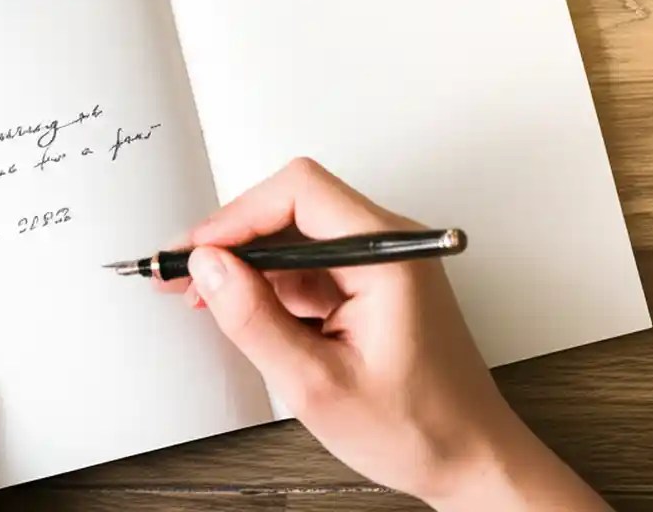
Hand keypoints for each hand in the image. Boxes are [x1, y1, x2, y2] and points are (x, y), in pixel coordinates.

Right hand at [160, 158, 609, 510]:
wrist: (469, 460)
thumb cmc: (417, 428)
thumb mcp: (317, 383)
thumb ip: (256, 319)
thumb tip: (209, 266)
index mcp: (388, 256)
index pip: (300, 192)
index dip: (238, 216)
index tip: (198, 251)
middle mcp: (388, 245)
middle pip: (292, 206)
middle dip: (232, 238)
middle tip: (184, 273)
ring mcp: (379, 262)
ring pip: (294, 235)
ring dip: (244, 262)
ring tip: (198, 295)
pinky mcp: (368, 283)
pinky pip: (307, 265)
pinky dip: (266, 284)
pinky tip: (236, 309)